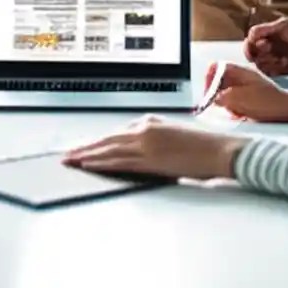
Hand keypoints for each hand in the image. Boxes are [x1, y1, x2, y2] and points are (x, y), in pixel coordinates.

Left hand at [62, 115, 246, 179]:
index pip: (117, 133)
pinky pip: (119, 161)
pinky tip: (88, 165)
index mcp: (151, 122)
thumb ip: (154, 138)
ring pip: (108, 150)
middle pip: (107, 139)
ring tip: (71, 161)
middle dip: (85, 147)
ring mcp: (146, 144)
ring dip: (87, 155)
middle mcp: (145, 129)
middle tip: (68, 154)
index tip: (85, 146)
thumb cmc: (203, 146)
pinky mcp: (150, 159)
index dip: (98, 141)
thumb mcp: (174, 135)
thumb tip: (139, 148)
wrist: (219, 150)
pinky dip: (100, 162)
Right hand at [205, 61, 287, 121]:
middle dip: (218, 96)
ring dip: (228, 105)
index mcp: (241, 72)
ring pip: (228, 95)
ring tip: (236, 112)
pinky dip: (236, 110)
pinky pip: (238, 103)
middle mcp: (244, 78)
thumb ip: (223, 96)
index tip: (208, 93)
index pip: (216, 68)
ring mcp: (249, 88)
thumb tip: (214, 98)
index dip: (209, 80)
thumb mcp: (240, 99)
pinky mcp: (254, 99)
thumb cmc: (269, 103)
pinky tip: (243, 115)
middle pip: (220, 82)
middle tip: (222, 106)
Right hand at [243, 17, 287, 75]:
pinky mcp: (276, 70)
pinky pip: (267, 73)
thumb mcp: (283, 26)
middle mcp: (265, 48)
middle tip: (271, 49)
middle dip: (261, 53)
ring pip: (258, 64)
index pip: (249, 41)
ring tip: (282, 58)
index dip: (251, 45)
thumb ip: (264, 28)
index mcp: (265, 35)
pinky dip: (274, 69)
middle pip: (251, 54)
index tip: (261, 45)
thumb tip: (249, 36)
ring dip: (269, 61)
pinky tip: (285, 64)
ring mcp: (270, 59)